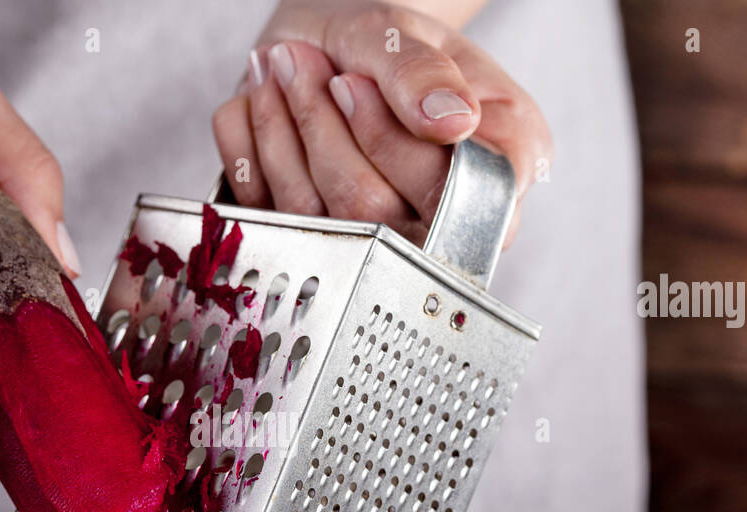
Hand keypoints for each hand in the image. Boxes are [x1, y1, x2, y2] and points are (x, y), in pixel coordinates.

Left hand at [212, 0, 551, 246]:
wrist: (331, 43)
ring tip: (282, 67)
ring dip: (280, 131)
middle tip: (301, 62)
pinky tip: (261, 103)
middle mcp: (440, 223)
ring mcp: (373, 241)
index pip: (447, 197)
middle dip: (324, 129)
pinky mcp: (310, 239)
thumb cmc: (384, 45)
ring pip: (313, 217)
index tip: (352, 84)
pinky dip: (248, 144)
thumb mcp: (405, 36)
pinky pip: (263, 210)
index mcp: (497, 173)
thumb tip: (453, 122)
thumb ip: (423, 74)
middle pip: (371, 212)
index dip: (389, 145)